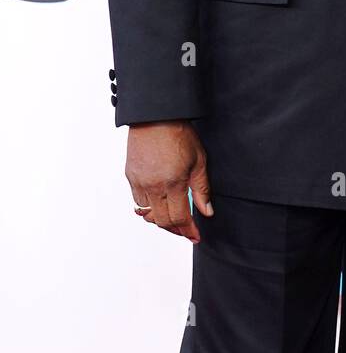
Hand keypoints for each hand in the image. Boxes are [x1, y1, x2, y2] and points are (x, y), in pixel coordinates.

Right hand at [126, 121, 212, 240]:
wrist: (155, 116)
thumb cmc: (179, 134)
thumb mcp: (199, 160)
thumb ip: (202, 189)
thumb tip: (207, 211)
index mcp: (173, 183)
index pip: (180, 218)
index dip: (188, 230)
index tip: (195, 236)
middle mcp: (153, 186)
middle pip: (162, 221)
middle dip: (175, 229)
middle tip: (186, 231)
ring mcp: (139, 183)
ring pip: (147, 215)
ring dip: (160, 220)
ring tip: (173, 220)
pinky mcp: (130, 177)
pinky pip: (138, 202)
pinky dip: (148, 208)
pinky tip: (158, 205)